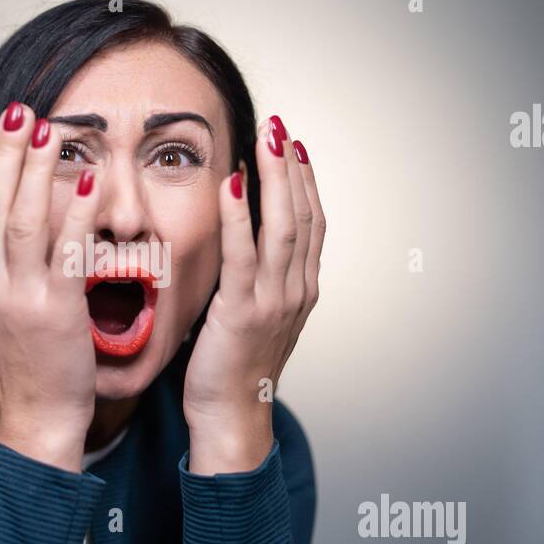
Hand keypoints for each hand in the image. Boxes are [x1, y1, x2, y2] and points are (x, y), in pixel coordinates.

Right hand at [0, 101, 102, 472]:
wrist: (34, 421)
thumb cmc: (13, 371)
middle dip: (6, 153)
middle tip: (21, 112)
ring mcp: (18, 297)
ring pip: (23, 218)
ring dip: (37, 169)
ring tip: (51, 129)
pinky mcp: (56, 310)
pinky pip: (64, 250)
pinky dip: (74, 212)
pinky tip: (87, 181)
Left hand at [182, 115, 324, 473]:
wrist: (233, 416)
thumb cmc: (234, 370)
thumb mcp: (256, 317)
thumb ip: (258, 280)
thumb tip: (244, 245)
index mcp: (302, 290)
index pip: (312, 224)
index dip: (306, 182)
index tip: (294, 146)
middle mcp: (297, 290)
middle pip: (303, 216)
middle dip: (292, 168)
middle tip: (281, 126)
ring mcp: (275, 300)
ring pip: (282, 227)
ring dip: (274, 178)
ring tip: (266, 139)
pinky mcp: (244, 310)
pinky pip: (243, 253)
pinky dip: (238, 214)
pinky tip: (231, 181)